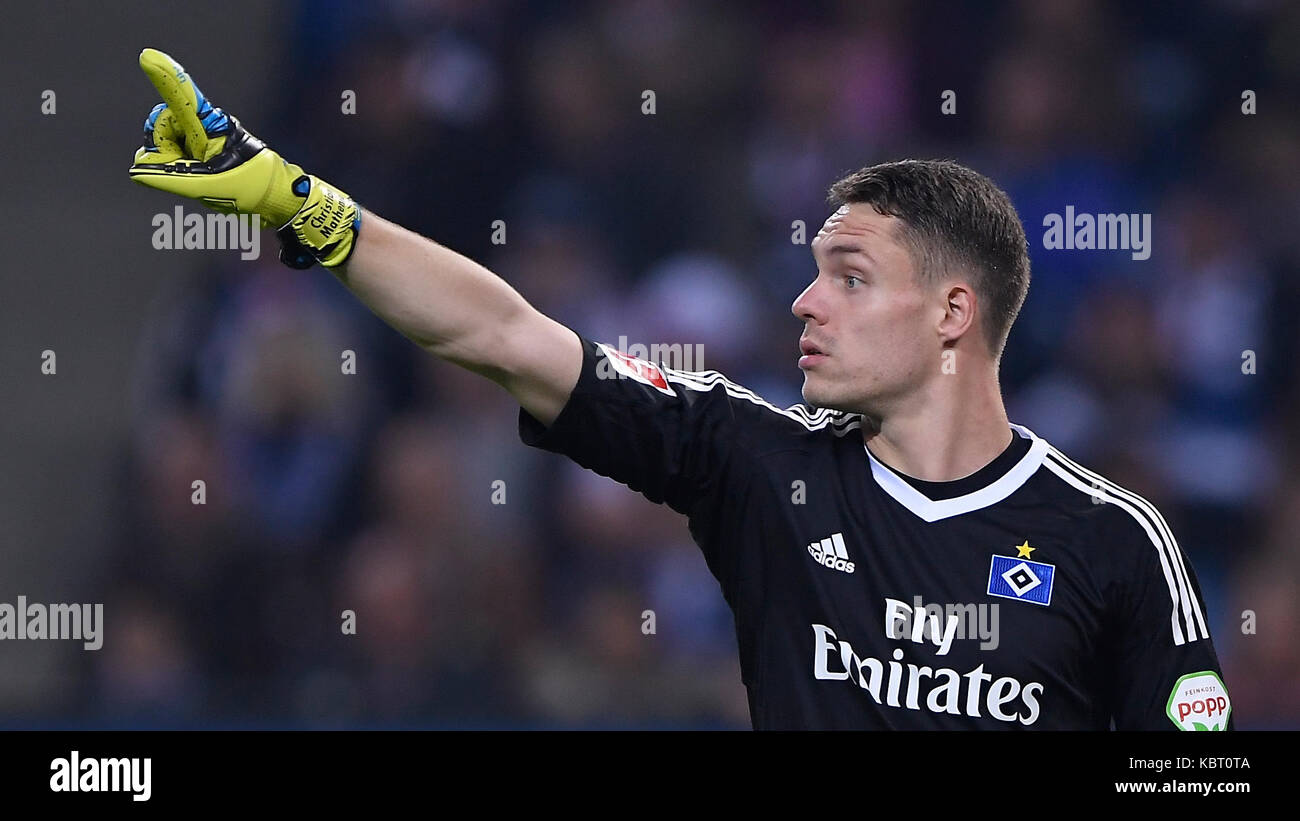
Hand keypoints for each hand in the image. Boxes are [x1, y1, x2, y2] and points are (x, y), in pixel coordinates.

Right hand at [128, 47, 360, 267]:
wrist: (274, 197)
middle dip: (166, 148)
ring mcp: (202, 133)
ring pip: (166, 140)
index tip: (149, 56)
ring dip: (173, 160)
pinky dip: (176, 164)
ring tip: (202, 175)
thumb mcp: (210, 187)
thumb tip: (138, 170)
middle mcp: (205, 123)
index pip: (183, 100)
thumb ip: (171, 178)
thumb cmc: (250, 188)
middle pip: (164, 124)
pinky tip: (197, 173)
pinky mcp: (199, 145)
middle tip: (193, 170)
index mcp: (212, 126)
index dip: (166, 78)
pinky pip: (173, 151)